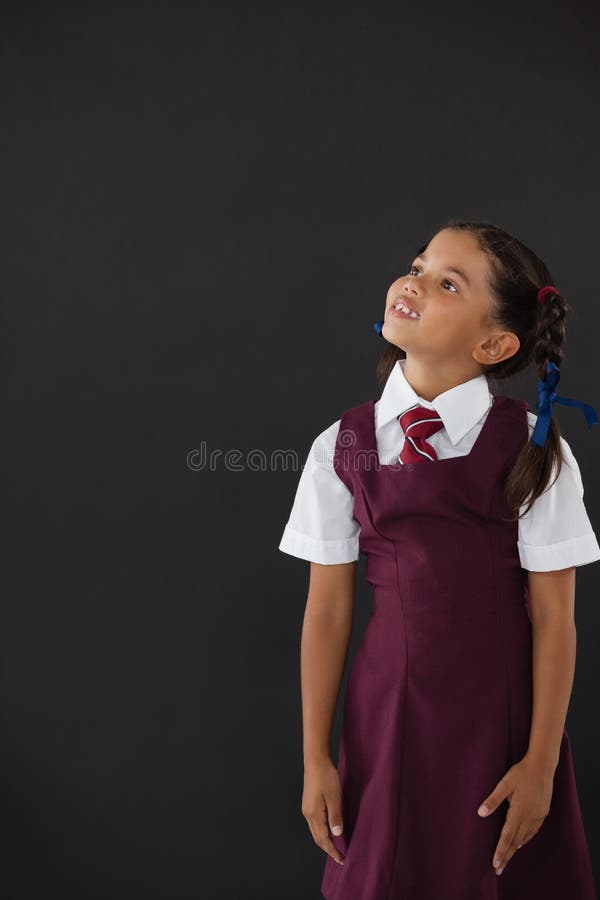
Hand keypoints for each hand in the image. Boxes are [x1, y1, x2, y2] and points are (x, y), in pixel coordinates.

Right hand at [302, 757, 344, 865]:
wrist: (315, 761)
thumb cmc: (326, 777)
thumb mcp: (334, 797)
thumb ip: (336, 817)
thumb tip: (337, 835)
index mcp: (314, 814)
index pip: (323, 839)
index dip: (333, 851)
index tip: (342, 860)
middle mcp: (308, 814)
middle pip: (317, 838)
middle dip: (328, 849)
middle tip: (340, 857)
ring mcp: (307, 809)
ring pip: (315, 831)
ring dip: (325, 841)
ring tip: (336, 847)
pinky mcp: (308, 804)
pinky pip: (315, 823)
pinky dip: (322, 831)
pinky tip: (329, 830)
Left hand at [477, 755, 553, 874]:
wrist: (542, 766)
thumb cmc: (521, 773)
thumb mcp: (504, 784)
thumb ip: (493, 800)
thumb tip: (480, 813)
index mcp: (518, 812)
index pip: (507, 837)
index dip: (500, 851)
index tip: (495, 864)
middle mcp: (529, 817)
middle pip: (515, 842)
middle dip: (506, 856)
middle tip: (498, 870)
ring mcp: (538, 816)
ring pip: (525, 837)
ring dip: (515, 849)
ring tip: (507, 858)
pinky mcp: (543, 812)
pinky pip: (533, 831)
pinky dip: (526, 839)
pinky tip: (521, 841)